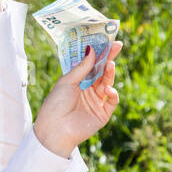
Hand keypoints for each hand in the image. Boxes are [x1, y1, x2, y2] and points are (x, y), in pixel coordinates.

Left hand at [32, 40, 123, 157]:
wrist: (54, 130)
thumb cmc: (56, 104)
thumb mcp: (66, 82)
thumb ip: (81, 68)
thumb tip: (92, 50)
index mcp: (77, 82)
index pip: (91, 65)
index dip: (99, 53)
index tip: (108, 41)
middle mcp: (88, 90)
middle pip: (101, 72)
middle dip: (109, 59)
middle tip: (116, 46)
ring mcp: (96, 101)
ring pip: (108, 84)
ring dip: (109, 74)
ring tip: (109, 65)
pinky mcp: (103, 114)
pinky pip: (112, 101)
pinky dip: (112, 94)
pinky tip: (107, 90)